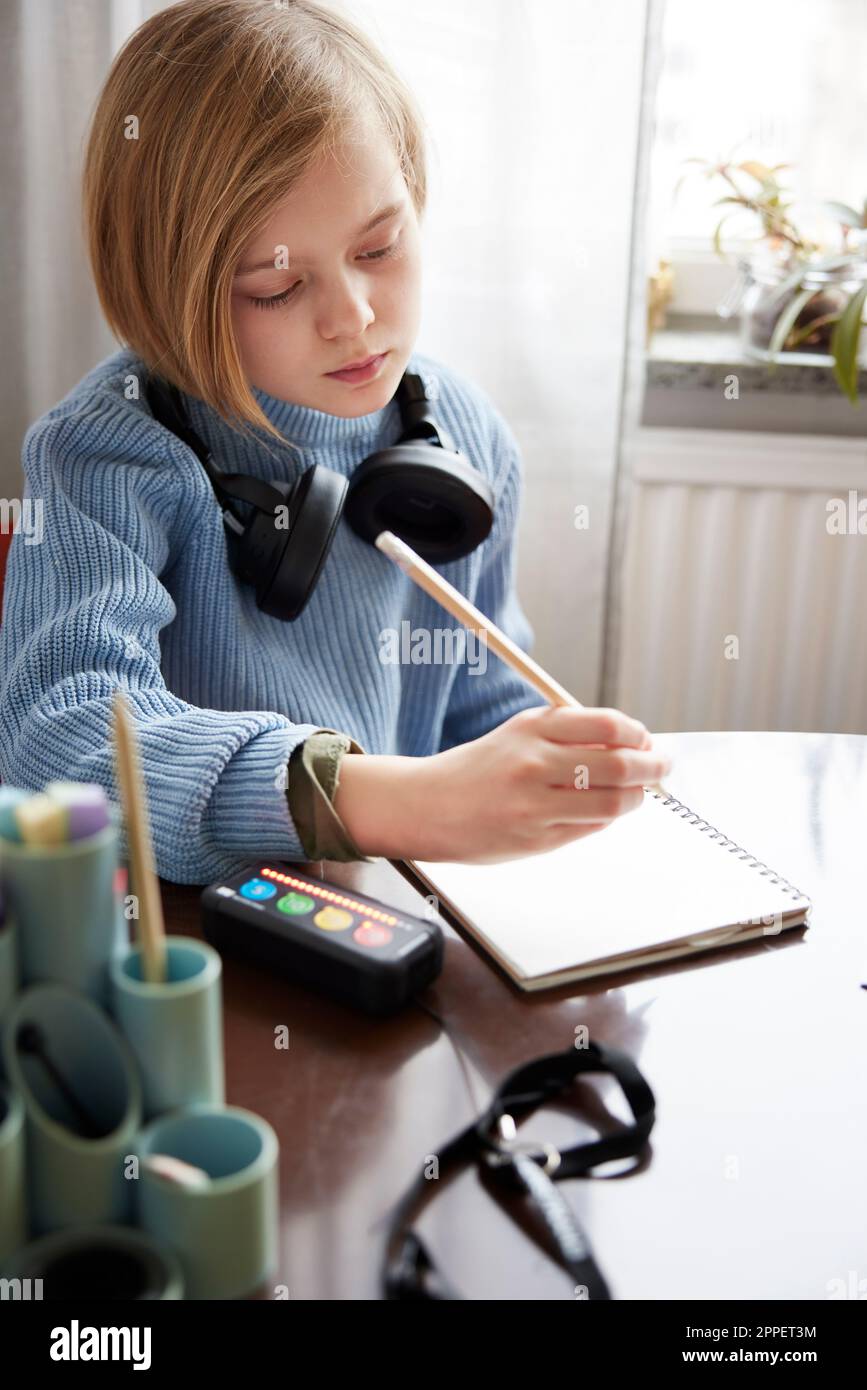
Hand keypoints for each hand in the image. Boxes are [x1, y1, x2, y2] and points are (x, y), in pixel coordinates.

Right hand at [333, 705, 672, 863]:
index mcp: (533, 727)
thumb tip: (630, 745)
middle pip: (620, 765)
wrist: (427, 806)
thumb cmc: (479, 769)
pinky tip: (601, 811)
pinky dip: (606, 819)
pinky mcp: (537, 838)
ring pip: (613, 802)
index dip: (638, 735)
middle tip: (662, 767)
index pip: (608, 726)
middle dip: (653, 767)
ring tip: (637, 794)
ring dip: (635, 798)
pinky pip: (590, 828)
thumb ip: (569, 736)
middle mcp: (536, 762)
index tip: (646, 740)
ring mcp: (537, 804)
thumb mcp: (520, 735)